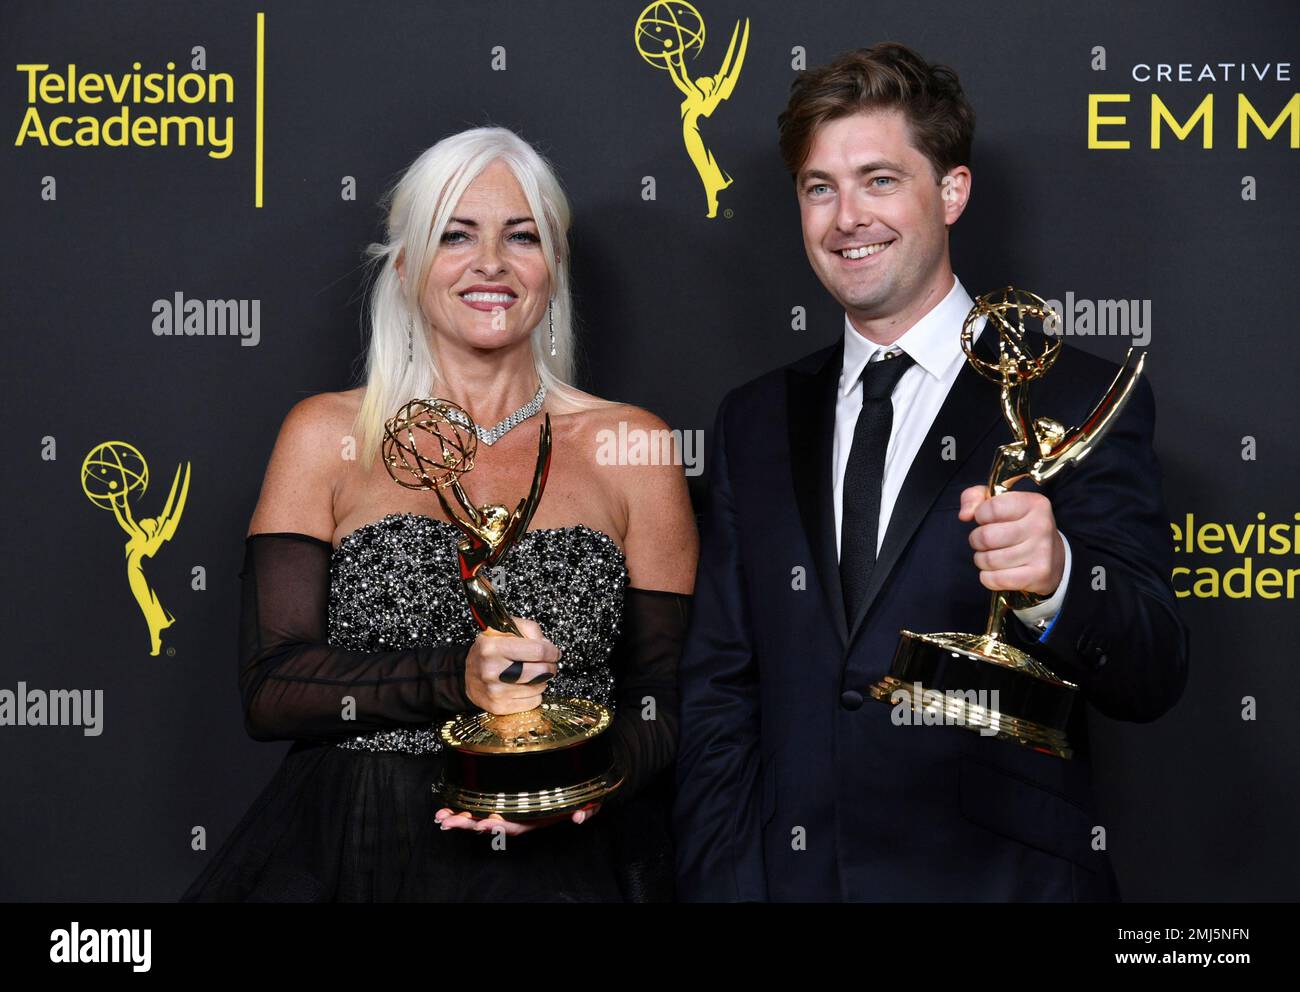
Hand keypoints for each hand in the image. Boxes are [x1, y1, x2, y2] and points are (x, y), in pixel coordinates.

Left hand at [435, 803, 601, 835]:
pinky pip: (484, 804)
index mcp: (537, 817)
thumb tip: (579, 817)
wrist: (578, 782)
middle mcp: (521, 815)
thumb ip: (587, 810)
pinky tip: (451, 807)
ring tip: (441, 817)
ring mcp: (511, 807)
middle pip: (492, 822)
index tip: (484, 824)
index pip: (516, 825)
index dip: (500, 826)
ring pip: (483, 815)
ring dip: (462, 817)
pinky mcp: (505, 796)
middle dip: (468, 824)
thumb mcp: (589, 801)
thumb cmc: (581, 793)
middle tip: (447, 821)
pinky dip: (467, 806)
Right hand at [464, 616, 558, 714]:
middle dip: (550, 667)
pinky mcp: (498, 707)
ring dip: (542, 680)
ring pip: (538, 687)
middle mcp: (492, 669)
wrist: (466, 674)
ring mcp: (494, 691)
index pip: (537, 650)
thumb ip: (529, 630)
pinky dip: (535, 694)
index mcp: (493, 646)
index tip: (555, 652)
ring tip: (533, 674)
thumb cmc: (489, 651)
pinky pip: (532, 702)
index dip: (552, 651)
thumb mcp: (504, 630)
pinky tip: (525, 686)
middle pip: (540, 671)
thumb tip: (548, 646)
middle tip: (549, 664)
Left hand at [958, 485, 1064, 596]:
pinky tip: (996, 571)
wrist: (1053, 557)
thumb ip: (974, 497)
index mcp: (1033, 503)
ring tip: (991, 555)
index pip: (992, 508)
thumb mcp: (999, 502)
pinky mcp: (1038, 575)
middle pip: (986, 536)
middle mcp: (1041, 526)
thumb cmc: (1018, 526)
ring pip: (989, 560)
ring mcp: (1041, 552)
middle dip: (976, 540)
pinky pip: (995, 579)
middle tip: (984, 541)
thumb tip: (964, 515)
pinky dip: (988, 577)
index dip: (980, 515)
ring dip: (982, 560)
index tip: (985, 519)